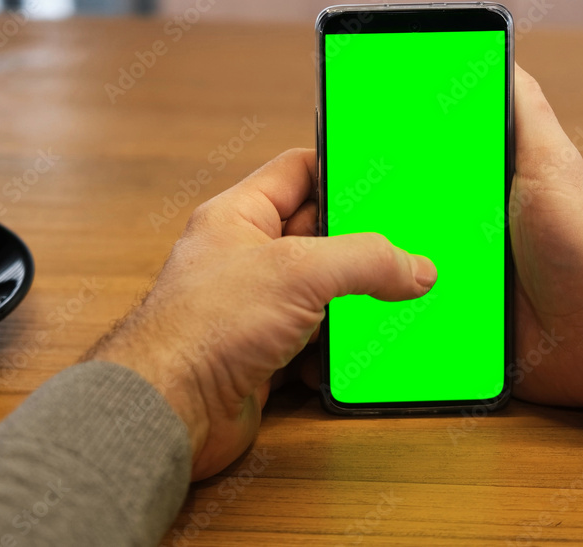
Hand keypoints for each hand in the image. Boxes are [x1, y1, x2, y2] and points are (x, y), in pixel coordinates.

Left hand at [86, 149, 436, 478]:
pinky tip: (350, 356)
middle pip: (320, 237)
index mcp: (240, 217)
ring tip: (390, 302)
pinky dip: (337, 352)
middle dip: (361, 248)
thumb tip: (415, 267)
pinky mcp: (266, 356)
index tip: (385, 178)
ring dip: (353, 305)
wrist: (168, 412)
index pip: (299, 171)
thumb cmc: (199, 329)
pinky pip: (316, 344)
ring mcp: (256, 309)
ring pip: (322, 294)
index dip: (342, 169)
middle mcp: (246, 259)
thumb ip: (363, 261)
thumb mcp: (296, 272)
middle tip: (404, 248)